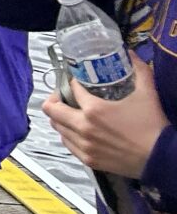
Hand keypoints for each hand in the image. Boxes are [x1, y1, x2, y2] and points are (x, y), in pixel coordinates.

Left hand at [43, 56, 165, 177]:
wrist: (161, 158)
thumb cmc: (152, 124)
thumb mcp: (147, 93)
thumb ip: (139, 70)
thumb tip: (131, 53)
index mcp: (93, 109)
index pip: (70, 88)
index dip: (71, 81)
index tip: (75, 80)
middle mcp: (83, 128)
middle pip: (51, 110)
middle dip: (55, 99)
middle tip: (65, 96)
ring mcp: (84, 146)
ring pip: (57, 128)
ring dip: (60, 118)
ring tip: (71, 113)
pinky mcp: (88, 160)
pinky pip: (67, 144)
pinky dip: (68, 135)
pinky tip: (77, 130)